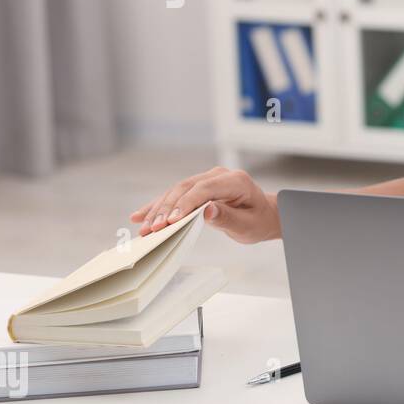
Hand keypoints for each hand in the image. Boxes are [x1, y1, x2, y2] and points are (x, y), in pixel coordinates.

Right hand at [130, 166, 280, 243]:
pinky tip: (140, 216)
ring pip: (176, 191)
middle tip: (153, 228)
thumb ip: (227, 217)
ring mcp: (206, 179)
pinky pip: (176, 196)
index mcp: (235, 180)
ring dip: (158, 210)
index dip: (186, 204)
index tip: (171, 221)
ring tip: (144, 228)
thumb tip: (207, 211)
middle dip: (167, 209)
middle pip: (186, 188)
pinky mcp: (197, 187)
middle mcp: (218, 175)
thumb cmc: (257, 220)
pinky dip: (158, 206)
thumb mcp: (247, 224)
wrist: (263, 214)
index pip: (205, 189)